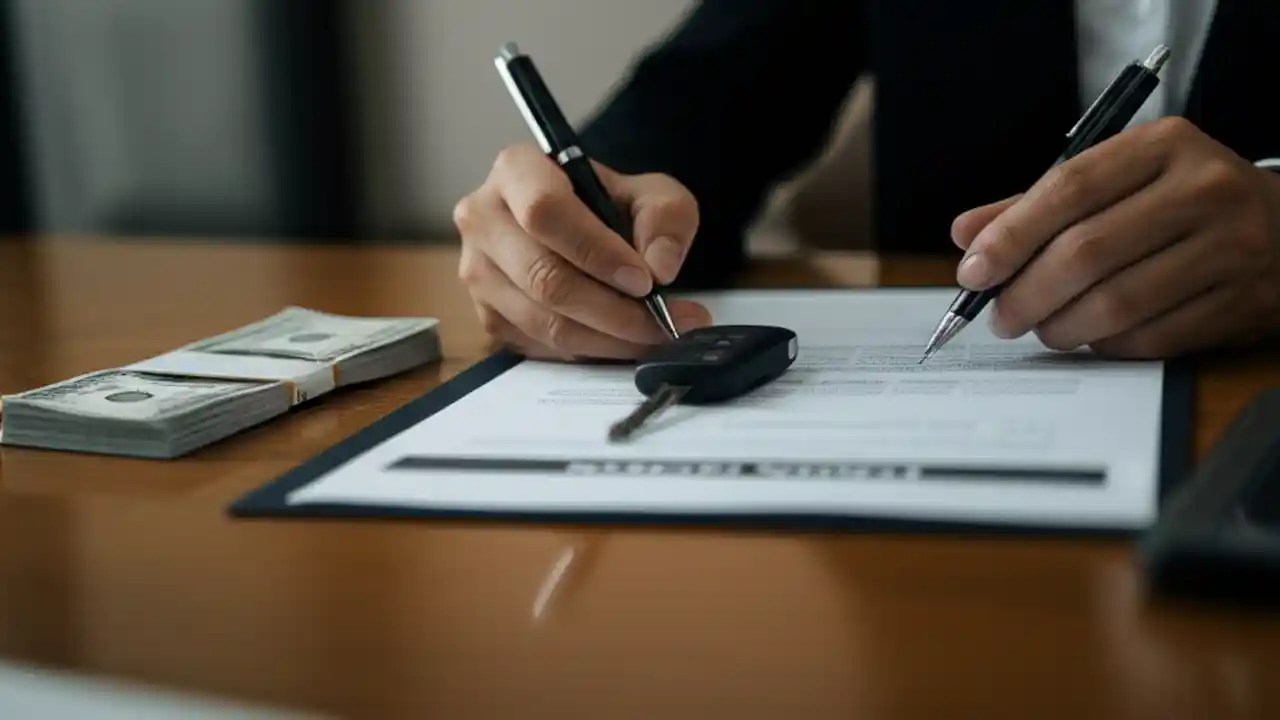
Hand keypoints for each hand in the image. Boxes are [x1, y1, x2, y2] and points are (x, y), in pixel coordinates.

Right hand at [453, 144, 711, 360]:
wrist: (581, 227)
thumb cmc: (611, 204)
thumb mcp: (652, 194)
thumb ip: (666, 219)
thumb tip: (659, 268)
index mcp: (516, 170)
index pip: (545, 211)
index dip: (596, 252)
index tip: (644, 281)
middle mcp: (482, 219)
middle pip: (543, 277)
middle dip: (613, 310)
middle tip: (664, 322)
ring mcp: (477, 272)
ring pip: (542, 321)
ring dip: (607, 339)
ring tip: (656, 337)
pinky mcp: (487, 315)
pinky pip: (539, 346)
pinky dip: (588, 350)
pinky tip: (621, 341)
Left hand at [951, 117, 1279, 357]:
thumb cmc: (1178, 203)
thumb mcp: (1117, 183)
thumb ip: (1037, 205)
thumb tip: (967, 235)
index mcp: (1164, 146)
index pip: (1069, 188)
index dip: (1010, 235)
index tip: (972, 271)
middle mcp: (1205, 190)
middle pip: (1086, 252)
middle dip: (1025, 293)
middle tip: (999, 316)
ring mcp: (1232, 248)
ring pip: (1115, 303)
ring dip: (1059, 327)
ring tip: (1040, 328)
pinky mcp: (1243, 303)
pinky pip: (1150, 338)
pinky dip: (1105, 346)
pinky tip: (1091, 337)